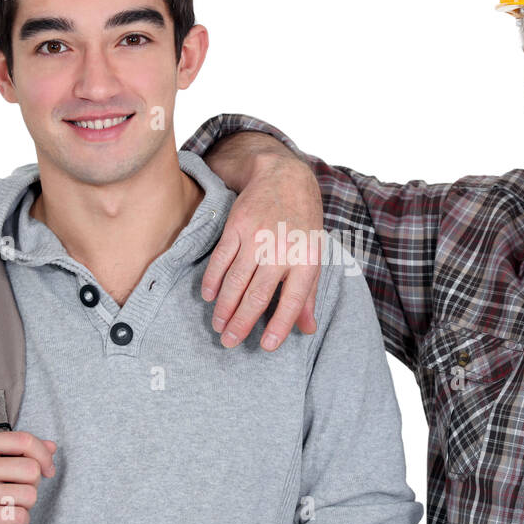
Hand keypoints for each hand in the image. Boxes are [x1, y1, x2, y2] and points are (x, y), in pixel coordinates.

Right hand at [0, 431, 55, 523]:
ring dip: (26, 504)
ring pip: (30, 495)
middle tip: (16, 491)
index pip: (24, 440)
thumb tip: (52, 447)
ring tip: (6, 504)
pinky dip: (20, 520)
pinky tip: (3, 518)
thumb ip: (21, 452)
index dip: (44, 455)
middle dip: (33, 484)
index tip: (47, 469)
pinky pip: (21, 516)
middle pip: (31, 469)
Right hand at [202, 154, 324, 350]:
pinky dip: (213, 281)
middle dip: (241, 323)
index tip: (267, 346)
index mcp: (306, 260)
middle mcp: (282, 250)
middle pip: (258, 295)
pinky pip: (221, 260)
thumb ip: (307, 294)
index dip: (280, 325)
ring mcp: (257, 237)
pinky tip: (209, 296)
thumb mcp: (314, 254)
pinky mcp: (237, 227)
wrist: (284, 177)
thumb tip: (307, 329)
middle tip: (229, 342)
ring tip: (218, 325)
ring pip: (236, 281)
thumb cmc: (303, 222)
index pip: (293, 300)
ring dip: (224, 307)